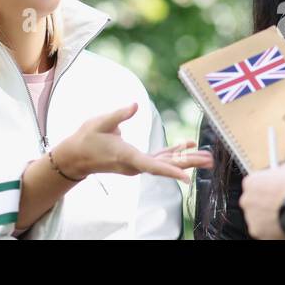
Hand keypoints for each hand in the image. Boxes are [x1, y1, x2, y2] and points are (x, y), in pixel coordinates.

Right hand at [53, 102, 211, 182]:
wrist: (75, 156)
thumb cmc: (86, 139)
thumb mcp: (99, 122)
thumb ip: (118, 115)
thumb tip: (135, 105)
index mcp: (127, 157)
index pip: (153, 166)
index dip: (171, 172)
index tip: (187, 178)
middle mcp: (135, 164)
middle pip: (166, 166)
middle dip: (188, 164)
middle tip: (209, 160)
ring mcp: (137, 164)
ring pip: (166, 163)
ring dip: (186, 159)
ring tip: (207, 156)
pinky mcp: (138, 159)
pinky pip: (159, 158)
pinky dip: (174, 153)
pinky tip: (187, 145)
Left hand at [239, 161, 284, 239]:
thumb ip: (280, 172)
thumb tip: (283, 173)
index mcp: (251, 181)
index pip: (254, 183)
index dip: (267, 186)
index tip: (275, 188)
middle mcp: (247, 200)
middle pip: (254, 201)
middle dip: (266, 202)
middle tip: (281, 202)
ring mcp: (251, 218)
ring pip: (259, 217)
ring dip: (269, 216)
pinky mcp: (258, 232)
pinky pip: (265, 230)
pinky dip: (273, 228)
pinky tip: (284, 223)